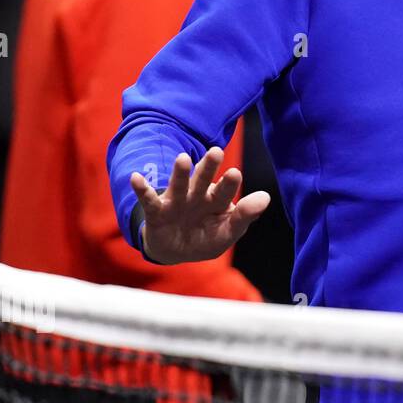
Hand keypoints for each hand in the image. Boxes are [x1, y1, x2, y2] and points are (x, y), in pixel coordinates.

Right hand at [130, 147, 269, 264]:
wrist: (178, 251)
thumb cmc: (207, 238)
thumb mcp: (228, 232)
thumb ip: (245, 216)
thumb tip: (266, 197)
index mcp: (217, 200)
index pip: (224, 191)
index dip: (229, 184)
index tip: (234, 173)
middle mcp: (197, 196)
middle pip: (203, 180)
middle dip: (208, 167)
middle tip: (216, 151)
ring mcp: (176, 203)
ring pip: (179, 186)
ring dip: (180, 173)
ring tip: (183, 158)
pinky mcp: (157, 213)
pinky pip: (149, 200)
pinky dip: (142, 190)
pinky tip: (136, 177)